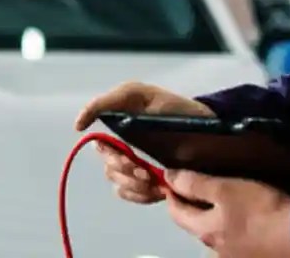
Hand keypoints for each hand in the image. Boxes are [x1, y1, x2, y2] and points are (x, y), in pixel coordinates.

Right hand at [74, 81, 213, 204]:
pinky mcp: (148, 180)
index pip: (100, 145)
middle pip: (109, 166)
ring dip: (133, 184)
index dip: (107, 153)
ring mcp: (137, 164)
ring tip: (153, 179)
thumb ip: (107, 102)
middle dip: (124, 169)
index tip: (123, 156)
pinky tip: (155, 190)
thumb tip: (78, 124)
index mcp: (121, 126)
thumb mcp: (139, 94)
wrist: (210, 132)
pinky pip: (129, 194)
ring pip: (118, 182)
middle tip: (143, 169)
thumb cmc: (176, 109)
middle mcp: (125, 146)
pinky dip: (139, 195)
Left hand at [163, 170, 289, 257]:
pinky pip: (232, 240)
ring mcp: (233, 255)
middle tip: (194, 186)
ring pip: (213, 235)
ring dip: (211, 220)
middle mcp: (214, 248)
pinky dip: (230, 228)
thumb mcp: (226, 189)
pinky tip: (241, 219)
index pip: (176, 213)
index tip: (171, 180)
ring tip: (220, 202)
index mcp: (205, 231)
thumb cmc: (259, 208)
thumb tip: (168, 177)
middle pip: (194, 226)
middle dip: (189, 208)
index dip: (171, 195)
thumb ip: (196, 184)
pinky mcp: (251, 255)